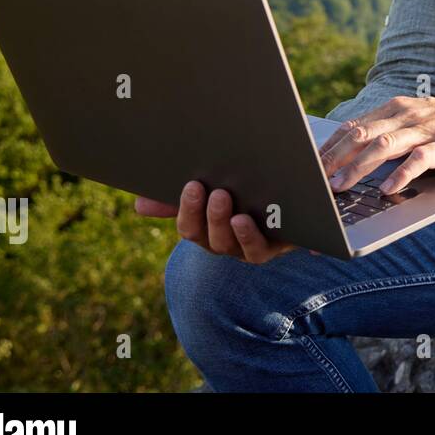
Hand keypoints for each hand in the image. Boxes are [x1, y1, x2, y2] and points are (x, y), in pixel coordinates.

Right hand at [135, 181, 315, 262]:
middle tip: (211, 190)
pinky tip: (246, 220)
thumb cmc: (246, 192)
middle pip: (210, 238)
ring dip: (227, 225)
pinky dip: (251, 237)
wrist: (295, 199)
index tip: (191, 184)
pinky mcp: (278, 246)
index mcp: (209, 229)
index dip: (187, 209)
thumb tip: (139, 205)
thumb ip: (180, 197)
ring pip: (233, 245)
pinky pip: (259, 250)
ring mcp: (251, 247)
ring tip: (228, 203)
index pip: (190, 228)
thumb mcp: (214, 189)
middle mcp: (228, 243)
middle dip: (207, 215)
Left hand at [318, 92, 434, 194]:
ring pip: (384, 145)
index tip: (306, 166)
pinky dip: (401, 173)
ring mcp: (428, 129)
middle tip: (311, 179)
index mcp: (397, 109)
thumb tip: (354, 157)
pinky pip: (420, 158)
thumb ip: (391, 133)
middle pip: (361, 134)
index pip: (354, 126)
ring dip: (358, 167)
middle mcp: (408, 115)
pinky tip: (388, 188)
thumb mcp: (419, 121)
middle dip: (333, 158)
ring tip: (339, 187)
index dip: (328, 147)